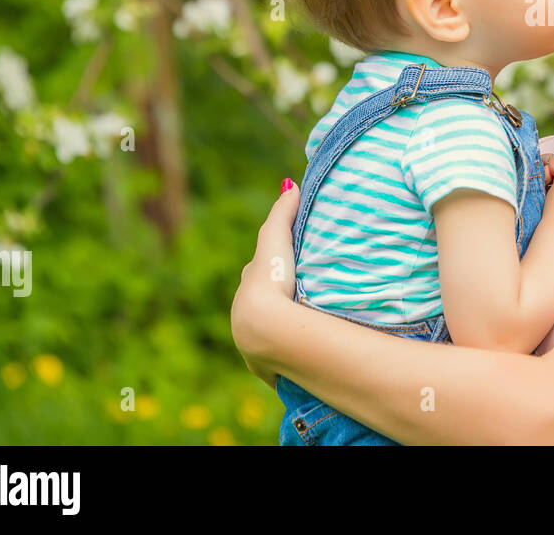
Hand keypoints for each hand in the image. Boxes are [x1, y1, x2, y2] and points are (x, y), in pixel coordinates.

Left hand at [231, 179, 299, 386]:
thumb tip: (290, 184)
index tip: (288, 265)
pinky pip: (281, 361)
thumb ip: (282, 214)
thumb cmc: (271, 282)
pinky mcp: (269, 370)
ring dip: (284, 334)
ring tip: (308, 333)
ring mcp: (255, 347)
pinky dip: (290, 359)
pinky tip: (304, 361)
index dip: (272, 267)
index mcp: (248, 290)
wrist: (264, 328)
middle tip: (301, 298)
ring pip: (270, 335)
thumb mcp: (276, 243)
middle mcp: (245, 318)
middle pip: (263, 306)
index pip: (258, 274)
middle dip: (277, 302)